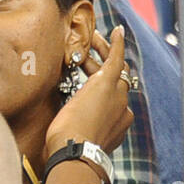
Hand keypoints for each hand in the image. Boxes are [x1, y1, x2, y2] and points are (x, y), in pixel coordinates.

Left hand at [44, 27, 134, 160]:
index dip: (102, 92)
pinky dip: (116, 44)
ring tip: (92, 40)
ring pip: (116, 68)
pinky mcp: (107, 82)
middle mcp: (123, 108)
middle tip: (86, 58)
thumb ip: (75, 135)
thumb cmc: (69, 152)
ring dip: (105, 53)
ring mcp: (117, 95)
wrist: (75, 151)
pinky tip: (116, 31)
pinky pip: (116, 58)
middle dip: (103, 69)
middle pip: (117, 82)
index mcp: (118, 124)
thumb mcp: (75, 142)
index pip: (114, 102)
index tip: (90, 85)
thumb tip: (59, 137)